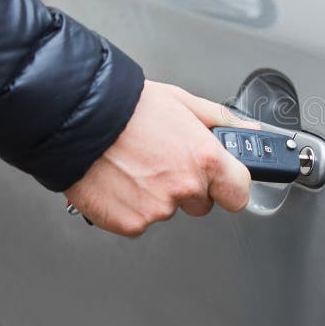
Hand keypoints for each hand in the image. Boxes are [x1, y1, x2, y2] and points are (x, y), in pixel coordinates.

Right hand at [64, 81, 258, 236]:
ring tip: (136, 165)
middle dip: (189, 188)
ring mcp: (157, 209)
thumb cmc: (127, 108)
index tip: (224, 181)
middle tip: (164, 162)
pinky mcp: (130, 223)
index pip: (239, 192)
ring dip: (157, 195)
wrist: (77, 118)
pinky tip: (121, 180)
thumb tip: (247, 130)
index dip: (231, 186)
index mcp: (204, 159)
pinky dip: (132, 206)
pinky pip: (140, 220)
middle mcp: (185, 187)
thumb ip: (221, 121)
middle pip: (202, 203)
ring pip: (169, 210)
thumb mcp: (183, 102)